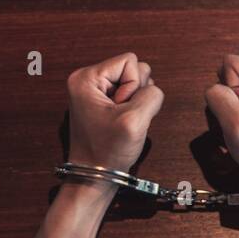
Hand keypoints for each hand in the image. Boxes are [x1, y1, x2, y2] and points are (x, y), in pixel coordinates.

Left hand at [65, 53, 163, 172]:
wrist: (94, 176)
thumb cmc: (106, 153)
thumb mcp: (134, 121)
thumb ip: (151, 95)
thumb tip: (152, 90)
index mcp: (85, 78)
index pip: (129, 61)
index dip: (134, 85)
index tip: (120, 110)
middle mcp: (87, 80)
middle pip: (132, 68)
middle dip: (136, 93)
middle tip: (121, 117)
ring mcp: (94, 91)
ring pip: (133, 81)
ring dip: (135, 102)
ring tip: (121, 121)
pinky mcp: (102, 102)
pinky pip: (129, 94)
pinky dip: (132, 108)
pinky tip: (121, 123)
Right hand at [204, 54, 238, 191]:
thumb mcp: (236, 124)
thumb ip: (217, 96)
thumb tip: (213, 87)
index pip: (229, 64)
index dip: (230, 92)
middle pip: (231, 73)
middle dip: (232, 100)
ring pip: (232, 85)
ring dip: (234, 108)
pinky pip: (238, 93)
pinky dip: (238, 111)